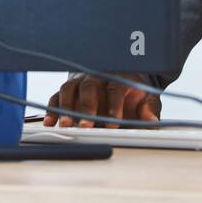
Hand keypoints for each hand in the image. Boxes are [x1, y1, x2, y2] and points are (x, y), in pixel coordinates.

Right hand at [45, 73, 161, 127]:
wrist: (120, 80)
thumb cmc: (133, 92)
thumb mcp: (147, 99)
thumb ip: (149, 109)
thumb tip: (152, 120)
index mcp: (119, 77)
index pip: (115, 88)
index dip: (114, 106)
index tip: (113, 123)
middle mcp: (97, 77)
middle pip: (89, 87)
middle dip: (87, 106)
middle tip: (86, 125)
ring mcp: (81, 82)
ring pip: (69, 89)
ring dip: (66, 108)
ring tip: (65, 125)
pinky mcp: (69, 91)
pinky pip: (57, 97)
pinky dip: (52, 109)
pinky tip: (49, 122)